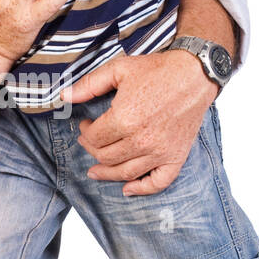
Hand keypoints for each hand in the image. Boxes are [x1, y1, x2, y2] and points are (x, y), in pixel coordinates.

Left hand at [63, 50, 218, 194]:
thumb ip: (89, 85)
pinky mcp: (176, 157)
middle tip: (91, 141)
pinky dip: (141, 189)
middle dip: (92, 150)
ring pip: (125, 173)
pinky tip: (128, 189)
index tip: (87, 125)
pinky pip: (157, 182)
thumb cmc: (158, 70)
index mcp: (124, 119)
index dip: (85, 133)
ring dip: (106, 173)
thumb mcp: (119, 70)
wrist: (194, 74)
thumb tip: (64, 96)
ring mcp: (159, 151)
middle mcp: (141, 140)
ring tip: (95, 171)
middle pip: (106, 157)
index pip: (94, 138)